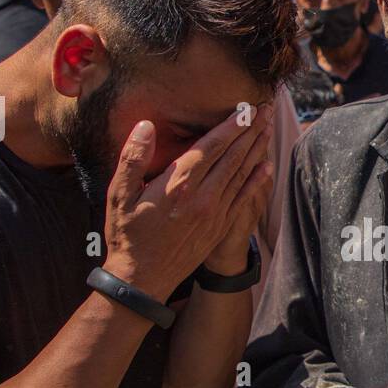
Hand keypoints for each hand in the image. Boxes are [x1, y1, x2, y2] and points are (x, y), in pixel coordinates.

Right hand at [103, 104, 271, 300]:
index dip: (231, 125)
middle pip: (233, 156)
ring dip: (257, 150)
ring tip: (269, 129)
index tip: (245, 108)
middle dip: (251, 131)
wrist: (142, 279)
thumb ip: (133, 158)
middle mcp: (202, 197)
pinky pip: (244, 198)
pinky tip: (267, 167)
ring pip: (242, 174)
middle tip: (266, 110)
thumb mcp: (118, 194)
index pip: (211, 146)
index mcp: (178, 184)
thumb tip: (146, 126)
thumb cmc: (127, 234)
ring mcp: (215, 213)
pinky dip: (257, 180)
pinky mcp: (220, 227)